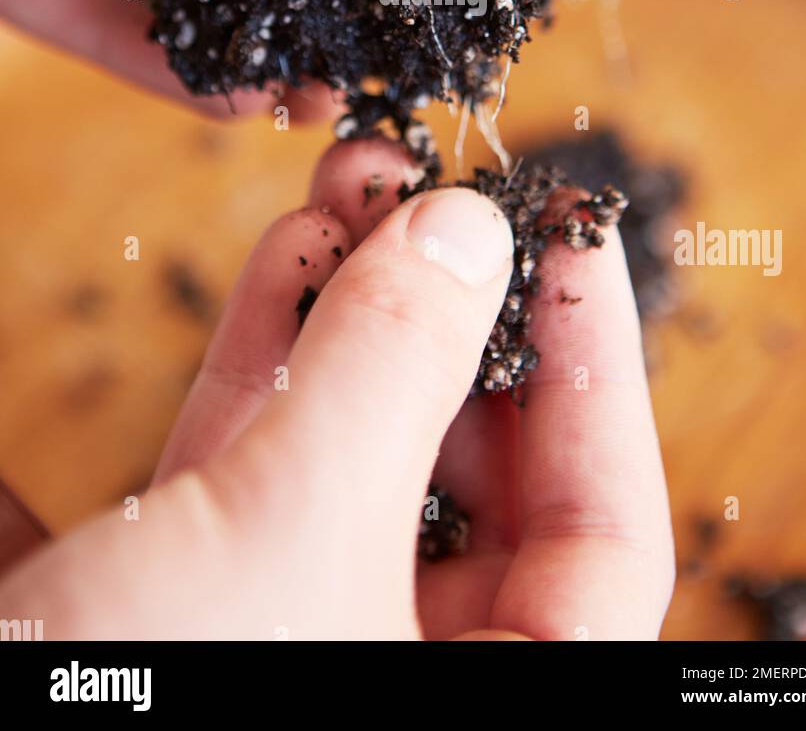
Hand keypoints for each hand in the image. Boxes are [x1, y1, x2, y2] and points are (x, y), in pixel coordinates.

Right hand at [0, 137, 673, 640]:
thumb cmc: (132, 716)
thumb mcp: (292, 526)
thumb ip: (393, 370)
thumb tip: (467, 234)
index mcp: (494, 702)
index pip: (605, 531)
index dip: (600, 364)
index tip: (570, 234)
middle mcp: (404, 678)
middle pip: (475, 480)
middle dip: (447, 314)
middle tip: (431, 198)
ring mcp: (297, 648)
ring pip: (358, 460)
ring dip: (351, 317)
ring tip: (352, 195)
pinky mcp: (199, 621)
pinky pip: (259, 477)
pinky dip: (266, 363)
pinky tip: (282, 260)